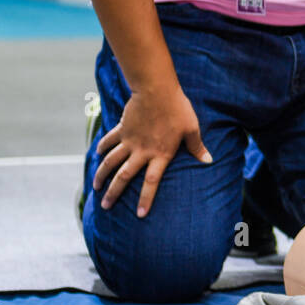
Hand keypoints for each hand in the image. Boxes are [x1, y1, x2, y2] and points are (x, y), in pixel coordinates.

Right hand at [94, 85, 210, 217]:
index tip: (140, 214)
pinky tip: (97, 154)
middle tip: (105, 206)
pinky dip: (102, 147)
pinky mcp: (122, 129)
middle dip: (113, 193)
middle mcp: (142, 151)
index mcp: (160, 154)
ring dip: (101, 175)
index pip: (151, 182)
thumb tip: (209, 161)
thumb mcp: (192, 129)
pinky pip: (109, 140)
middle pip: (124, 176)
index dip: (146, 198)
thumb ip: (197, 147)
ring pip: (111, 161)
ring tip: (95, 187)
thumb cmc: (178, 109)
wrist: (156, 90)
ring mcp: (129, 140)